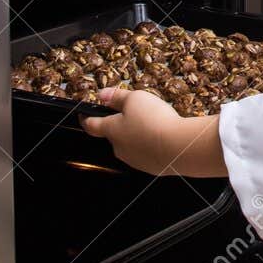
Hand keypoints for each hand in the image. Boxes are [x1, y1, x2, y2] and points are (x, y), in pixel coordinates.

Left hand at [81, 86, 226, 177]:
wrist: (179, 147)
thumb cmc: (154, 121)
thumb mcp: (135, 99)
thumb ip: (117, 96)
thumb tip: (102, 95)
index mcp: (111, 130)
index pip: (91, 125)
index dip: (86, 118)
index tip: (84, 114)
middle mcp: (119, 148)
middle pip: (114, 134)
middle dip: (122, 124)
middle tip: (137, 112)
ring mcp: (134, 160)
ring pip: (131, 143)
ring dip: (138, 134)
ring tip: (156, 123)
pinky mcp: (150, 167)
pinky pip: (147, 153)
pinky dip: (152, 144)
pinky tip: (164, 136)